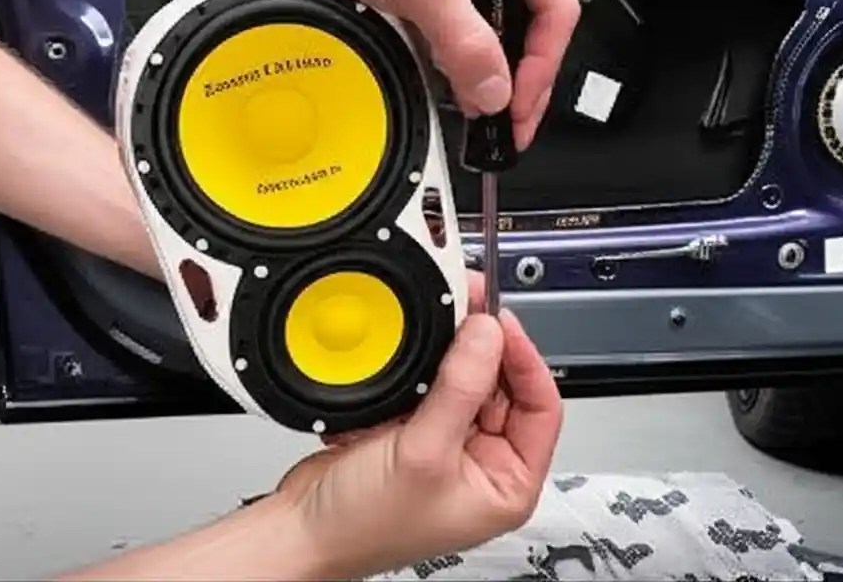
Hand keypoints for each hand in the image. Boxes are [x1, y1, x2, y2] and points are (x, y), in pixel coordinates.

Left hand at [266, 0, 580, 149]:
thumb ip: (464, 42)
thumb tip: (494, 92)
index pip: (555, 9)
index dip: (542, 63)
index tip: (520, 101)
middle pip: (539, 29)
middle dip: (525, 80)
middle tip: (514, 122)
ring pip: (511, 38)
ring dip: (501, 79)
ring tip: (492, 113)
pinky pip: (483, 39)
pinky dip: (477, 69)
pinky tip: (469, 91)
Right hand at [274, 271, 563, 577]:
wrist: (301, 530)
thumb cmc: (362, 525)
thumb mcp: (423, 453)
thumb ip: (460, 389)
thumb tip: (487, 336)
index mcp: (509, 484)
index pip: (541, 406)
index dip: (525, 359)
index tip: (501, 322)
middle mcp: (486, 466)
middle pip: (505, 388)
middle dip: (484, 351)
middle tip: (468, 312)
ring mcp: (452, 447)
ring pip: (468, 382)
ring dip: (451, 358)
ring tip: (442, 328)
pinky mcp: (419, 432)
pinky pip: (434, 387)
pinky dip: (422, 372)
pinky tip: (412, 366)